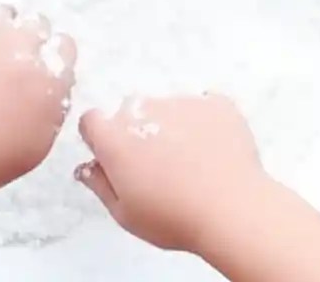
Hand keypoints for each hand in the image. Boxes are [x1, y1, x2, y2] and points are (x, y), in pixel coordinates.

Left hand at [0, 4, 77, 200]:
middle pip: (35, 23)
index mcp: (50, 74)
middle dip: (25, 40)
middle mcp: (23, 44)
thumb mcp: (40, 141)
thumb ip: (54, 102)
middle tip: (4, 62)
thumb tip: (50, 79)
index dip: (48, 56)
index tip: (33, 68)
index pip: (63, 45)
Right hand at [76, 94, 264, 252]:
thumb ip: (99, 185)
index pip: (91, 121)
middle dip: (137, 132)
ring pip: (167, 108)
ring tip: (192, 163)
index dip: (100, 140)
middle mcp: (144, 109)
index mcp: (115, 137)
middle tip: (158, 166)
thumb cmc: (173, 218)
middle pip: (131, 112)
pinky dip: (204, 122)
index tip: (115, 160)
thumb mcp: (124, 214)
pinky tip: (213, 150)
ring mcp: (182, 101)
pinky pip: (203, 106)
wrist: (232, 210)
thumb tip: (87, 167)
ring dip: (172, 126)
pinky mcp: (215, 103)